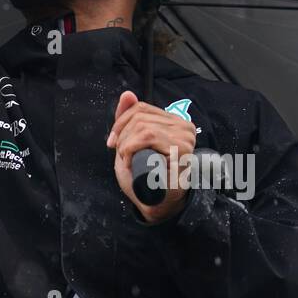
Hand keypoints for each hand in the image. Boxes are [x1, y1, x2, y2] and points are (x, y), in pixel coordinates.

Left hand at [107, 90, 194, 223]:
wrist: (154, 203)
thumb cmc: (145, 175)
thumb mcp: (130, 141)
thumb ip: (128, 118)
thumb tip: (127, 94)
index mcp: (174, 121)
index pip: (141, 108)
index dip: (121, 122)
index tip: (113, 141)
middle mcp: (184, 126)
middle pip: (139, 117)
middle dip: (122, 135)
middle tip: (120, 154)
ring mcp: (185, 138)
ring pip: (142, 126)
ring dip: (126, 144)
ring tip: (127, 159)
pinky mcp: (181, 150)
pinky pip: (148, 136)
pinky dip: (132, 148)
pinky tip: (131, 161)